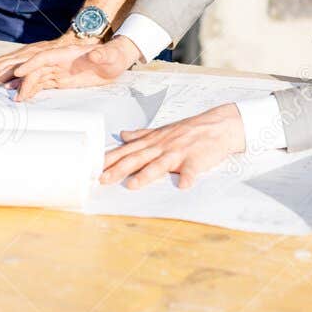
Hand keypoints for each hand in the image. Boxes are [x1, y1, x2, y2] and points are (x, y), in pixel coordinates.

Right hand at [0, 36, 140, 101]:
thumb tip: (95, 58)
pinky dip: (1, 82)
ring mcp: (43, 64)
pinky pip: (18, 78)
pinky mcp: (44, 74)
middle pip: (16, 61)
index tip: (17, 78)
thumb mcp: (112, 56)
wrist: (111, 55)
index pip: (40, 57)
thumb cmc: (111, 57)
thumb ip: (103, 56)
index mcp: (62, 52)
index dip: (29, 67)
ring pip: (10, 68)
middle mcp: (47, 56)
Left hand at [101, 103, 245, 189]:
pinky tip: (183, 186)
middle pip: (138, 158)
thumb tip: (123, 135)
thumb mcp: (163, 130)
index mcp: (153, 141)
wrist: (218, 125)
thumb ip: (142, 135)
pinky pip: (192, 170)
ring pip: (160, 164)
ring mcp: (179, 152)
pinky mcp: (197, 159)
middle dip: (119, 169)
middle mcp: (162, 146)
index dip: (110, 159)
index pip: (127, 151)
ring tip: (133, 185)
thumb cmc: (189, 130)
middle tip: (103, 179)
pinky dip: (188, 178)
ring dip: (146, 174)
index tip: (93, 167)